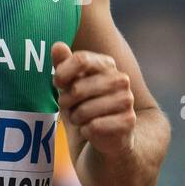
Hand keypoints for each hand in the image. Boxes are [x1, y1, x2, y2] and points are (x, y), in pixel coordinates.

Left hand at [51, 42, 135, 156]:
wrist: (104, 140)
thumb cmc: (84, 108)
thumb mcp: (70, 86)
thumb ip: (64, 65)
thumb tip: (57, 45)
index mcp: (107, 65)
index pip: (81, 59)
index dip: (62, 73)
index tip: (57, 83)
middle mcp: (121, 79)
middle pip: (77, 88)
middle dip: (66, 102)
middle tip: (70, 108)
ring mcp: (126, 100)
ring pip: (84, 110)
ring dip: (76, 118)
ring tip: (82, 119)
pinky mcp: (127, 121)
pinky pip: (93, 127)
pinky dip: (86, 132)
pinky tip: (93, 131)